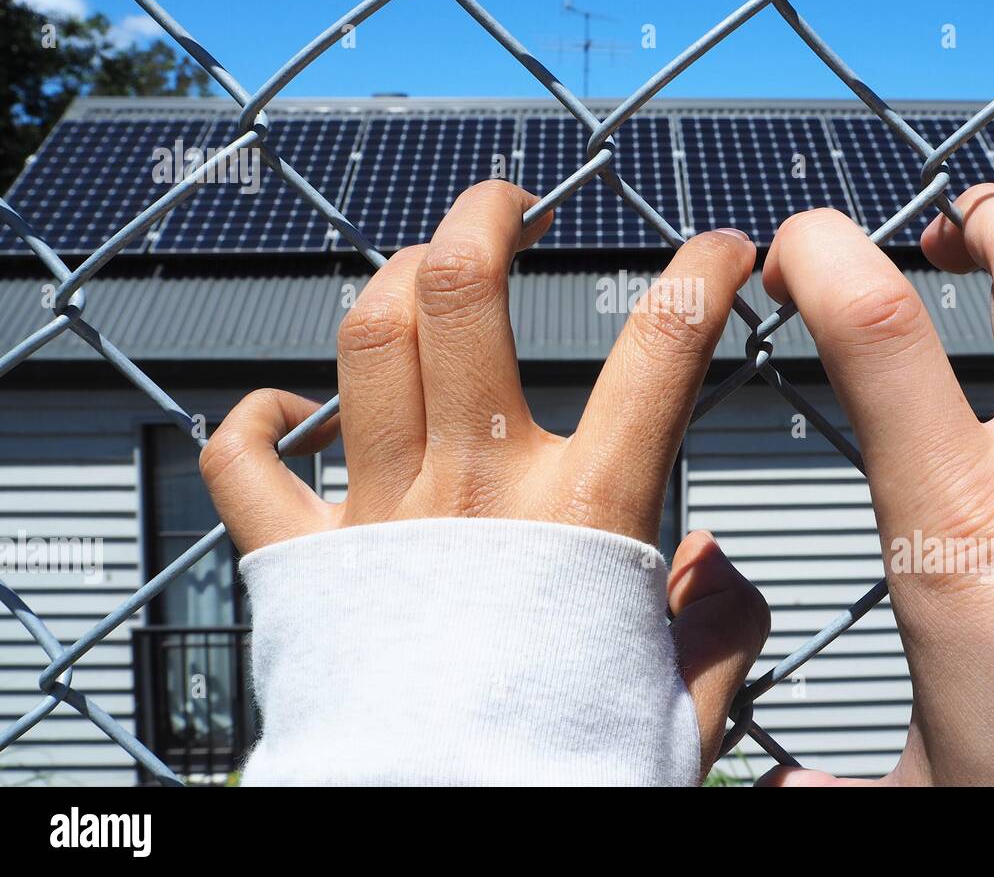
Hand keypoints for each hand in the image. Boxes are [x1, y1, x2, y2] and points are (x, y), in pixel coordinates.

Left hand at [198, 180, 769, 777]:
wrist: (443, 833)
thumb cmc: (560, 772)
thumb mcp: (678, 706)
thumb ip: (718, 626)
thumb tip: (715, 563)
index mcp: (587, 513)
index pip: (663, 351)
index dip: (704, 274)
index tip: (723, 247)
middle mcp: (478, 488)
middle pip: (466, 293)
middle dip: (490, 216)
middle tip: (512, 204)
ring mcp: (382, 515)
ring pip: (367, 341)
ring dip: (392, 281)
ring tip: (421, 273)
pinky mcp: (301, 563)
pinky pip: (245, 464)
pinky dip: (252, 423)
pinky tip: (279, 411)